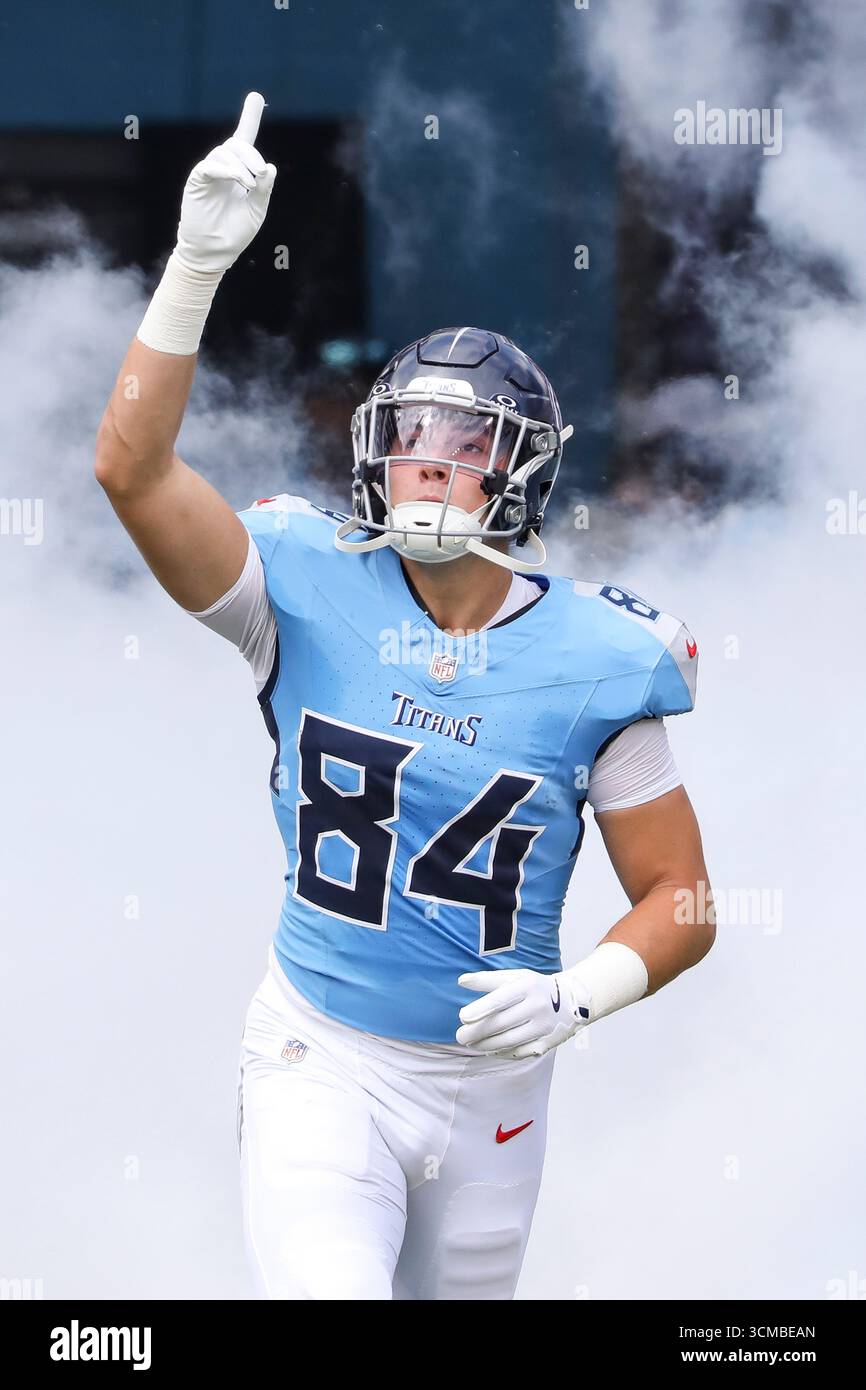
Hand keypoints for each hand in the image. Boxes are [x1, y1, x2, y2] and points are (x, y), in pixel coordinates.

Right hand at [174, 92, 276, 273]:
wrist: (214, 253)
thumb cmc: (235, 233)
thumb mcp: (256, 210)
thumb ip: (264, 188)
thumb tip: (270, 167)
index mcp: (239, 172)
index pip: (244, 139)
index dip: (249, 117)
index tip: (255, 96)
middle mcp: (223, 168)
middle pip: (236, 144)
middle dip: (251, 155)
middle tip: (260, 175)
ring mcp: (209, 173)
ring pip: (225, 153)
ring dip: (242, 166)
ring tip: (250, 186)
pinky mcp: (197, 181)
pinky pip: (210, 166)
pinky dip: (227, 170)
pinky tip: (239, 181)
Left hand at [456, 965, 591, 1059]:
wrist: (573, 1000)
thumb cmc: (536, 987)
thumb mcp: (516, 977)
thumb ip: (488, 980)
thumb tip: (462, 981)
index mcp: (528, 986)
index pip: (500, 999)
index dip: (480, 1009)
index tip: (462, 1017)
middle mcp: (537, 1006)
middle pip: (501, 1023)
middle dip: (477, 1032)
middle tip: (460, 1036)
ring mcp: (544, 1027)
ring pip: (509, 1040)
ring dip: (486, 1044)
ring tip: (471, 1043)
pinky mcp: (547, 1043)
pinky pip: (520, 1051)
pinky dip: (502, 1052)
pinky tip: (489, 1049)